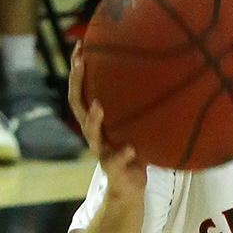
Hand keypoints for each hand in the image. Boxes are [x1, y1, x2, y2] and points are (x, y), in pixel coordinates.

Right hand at [70, 45, 148, 198]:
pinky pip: (118, 161)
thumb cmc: (133, 147)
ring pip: (92, 134)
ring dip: (94, 120)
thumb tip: (156, 68)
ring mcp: (102, 151)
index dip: (76, 70)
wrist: (129, 186)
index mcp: (94, 121)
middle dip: (77, 83)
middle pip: (78, 105)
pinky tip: (131, 148)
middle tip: (80, 62)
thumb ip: (135, 103)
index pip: (79, 91)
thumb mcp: (131, 123)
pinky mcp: (114, 169)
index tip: (80, 46)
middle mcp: (93, 134)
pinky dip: (123, 154)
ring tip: (98, 106)